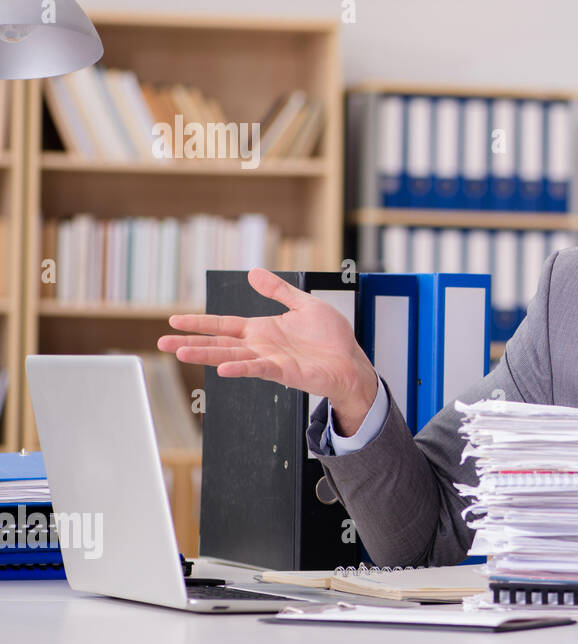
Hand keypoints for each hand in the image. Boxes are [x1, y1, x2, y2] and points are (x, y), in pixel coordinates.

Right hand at [157, 268, 376, 428]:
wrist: (351, 362)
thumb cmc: (331, 338)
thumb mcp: (303, 305)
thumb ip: (278, 290)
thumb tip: (254, 271)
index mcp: (262, 329)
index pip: (224, 324)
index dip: (200, 322)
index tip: (175, 320)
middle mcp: (261, 346)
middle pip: (219, 342)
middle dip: (190, 342)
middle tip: (162, 344)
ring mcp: (270, 360)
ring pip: (231, 356)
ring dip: (206, 355)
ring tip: (181, 353)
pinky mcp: (284, 371)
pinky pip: (258, 368)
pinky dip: (240, 368)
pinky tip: (222, 368)